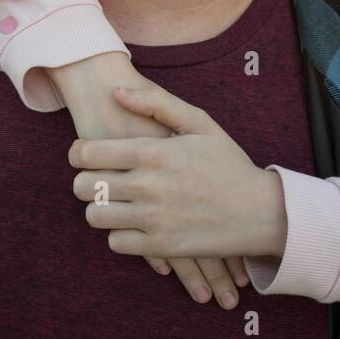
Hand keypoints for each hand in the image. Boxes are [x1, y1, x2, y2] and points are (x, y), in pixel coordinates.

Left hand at [49, 54, 250, 307]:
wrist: (261, 212)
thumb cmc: (228, 163)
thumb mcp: (200, 123)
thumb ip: (156, 102)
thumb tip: (116, 91)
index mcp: (154, 153)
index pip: (89, 154)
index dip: (78, 153)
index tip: (82, 155)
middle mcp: (148, 186)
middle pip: (84, 186)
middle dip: (85, 181)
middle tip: (97, 179)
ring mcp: (153, 219)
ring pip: (95, 216)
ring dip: (99, 208)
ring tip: (113, 202)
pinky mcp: (160, 247)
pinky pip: (116, 243)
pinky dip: (120, 234)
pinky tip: (133, 223)